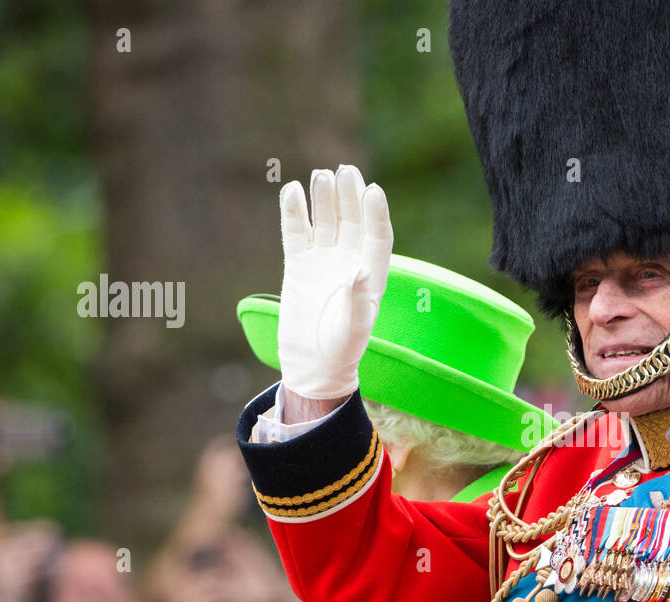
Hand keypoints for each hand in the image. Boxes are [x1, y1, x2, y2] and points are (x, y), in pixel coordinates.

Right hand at [277, 165, 392, 400]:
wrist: (311, 363)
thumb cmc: (341, 350)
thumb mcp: (354, 328)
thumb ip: (359, 299)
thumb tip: (360, 269)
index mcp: (373, 274)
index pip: (378, 237)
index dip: (376, 214)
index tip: (373, 191)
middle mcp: (350, 260)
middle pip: (352, 221)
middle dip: (350, 196)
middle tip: (346, 171)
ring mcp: (324, 259)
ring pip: (325, 220)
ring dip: (324, 198)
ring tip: (321, 176)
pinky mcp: (298, 263)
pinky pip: (297, 232)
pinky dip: (293, 212)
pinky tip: (291, 190)